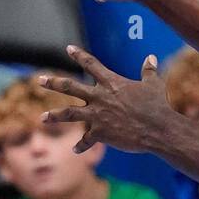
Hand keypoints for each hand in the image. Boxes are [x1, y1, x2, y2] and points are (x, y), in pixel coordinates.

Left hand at [38, 45, 172, 153]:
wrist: (158, 129)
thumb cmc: (157, 105)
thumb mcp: (153, 84)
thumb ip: (148, 71)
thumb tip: (150, 58)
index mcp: (111, 83)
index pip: (91, 64)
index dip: (79, 55)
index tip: (68, 48)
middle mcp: (100, 97)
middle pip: (70, 87)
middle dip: (54, 83)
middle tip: (40, 80)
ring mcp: (98, 116)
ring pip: (70, 114)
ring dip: (55, 116)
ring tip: (42, 118)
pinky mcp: (101, 133)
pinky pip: (87, 140)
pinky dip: (81, 146)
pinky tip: (75, 150)